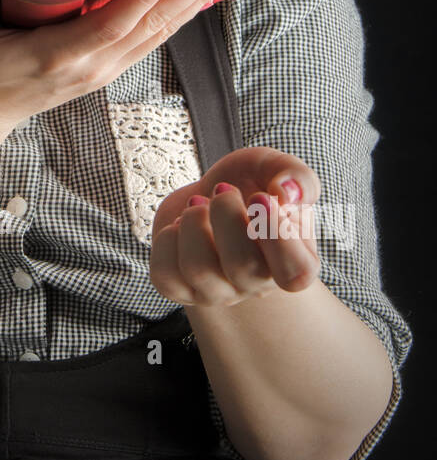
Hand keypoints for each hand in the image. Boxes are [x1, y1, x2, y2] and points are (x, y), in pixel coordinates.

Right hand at [0, 0, 238, 133]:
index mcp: (55, 58)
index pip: (104, 27)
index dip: (136, 1)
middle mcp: (88, 66)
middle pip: (146, 29)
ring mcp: (102, 70)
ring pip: (156, 34)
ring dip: (193, 4)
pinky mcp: (108, 68)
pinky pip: (150, 40)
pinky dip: (178, 16)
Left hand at [150, 147, 321, 305]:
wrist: (210, 194)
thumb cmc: (250, 184)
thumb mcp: (276, 169)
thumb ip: (295, 176)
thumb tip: (285, 194)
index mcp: (294, 260)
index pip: (295, 272)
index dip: (277, 235)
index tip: (260, 197)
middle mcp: (256, 284)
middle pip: (243, 268)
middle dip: (226, 216)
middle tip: (224, 189)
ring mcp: (217, 291)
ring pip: (199, 272)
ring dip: (193, 223)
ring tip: (198, 203)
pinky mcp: (181, 287)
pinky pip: (164, 275)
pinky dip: (167, 240)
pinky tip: (180, 225)